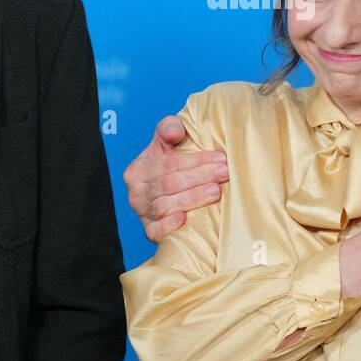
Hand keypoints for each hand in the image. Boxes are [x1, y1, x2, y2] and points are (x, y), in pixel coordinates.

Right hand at [123, 116, 228, 242]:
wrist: (166, 194)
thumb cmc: (169, 167)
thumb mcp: (165, 144)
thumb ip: (168, 129)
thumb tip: (175, 131)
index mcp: (138, 169)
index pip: (169, 164)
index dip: (196, 160)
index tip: (220, 158)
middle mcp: (136, 193)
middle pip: (169, 184)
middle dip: (200, 177)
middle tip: (224, 173)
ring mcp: (142, 214)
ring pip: (165, 206)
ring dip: (193, 198)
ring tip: (216, 191)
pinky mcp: (149, 232)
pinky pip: (155, 231)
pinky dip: (169, 226)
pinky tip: (184, 219)